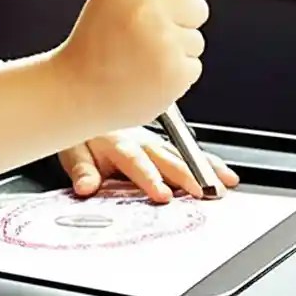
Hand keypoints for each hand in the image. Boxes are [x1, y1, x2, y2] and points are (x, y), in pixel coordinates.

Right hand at [53, 0, 208, 131]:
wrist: (73, 92)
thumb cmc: (89, 50)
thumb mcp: (106, 2)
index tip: (177, 2)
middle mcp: (148, 8)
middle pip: (198, 7)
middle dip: (184, 22)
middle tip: (160, 36)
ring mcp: (164, 41)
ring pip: (195, 41)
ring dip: (176, 53)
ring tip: (142, 62)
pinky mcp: (175, 72)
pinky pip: (192, 68)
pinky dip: (174, 77)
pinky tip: (147, 78)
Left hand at [58, 127, 239, 202]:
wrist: (81, 101)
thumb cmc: (80, 133)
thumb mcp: (70, 150)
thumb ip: (81, 170)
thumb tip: (85, 187)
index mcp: (116, 141)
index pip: (134, 161)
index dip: (148, 178)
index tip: (161, 194)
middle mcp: (140, 138)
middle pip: (165, 157)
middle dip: (185, 175)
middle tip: (203, 192)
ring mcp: (153, 139)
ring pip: (182, 153)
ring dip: (204, 169)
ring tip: (223, 184)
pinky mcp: (162, 142)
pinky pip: (187, 151)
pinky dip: (208, 162)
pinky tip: (225, 173)